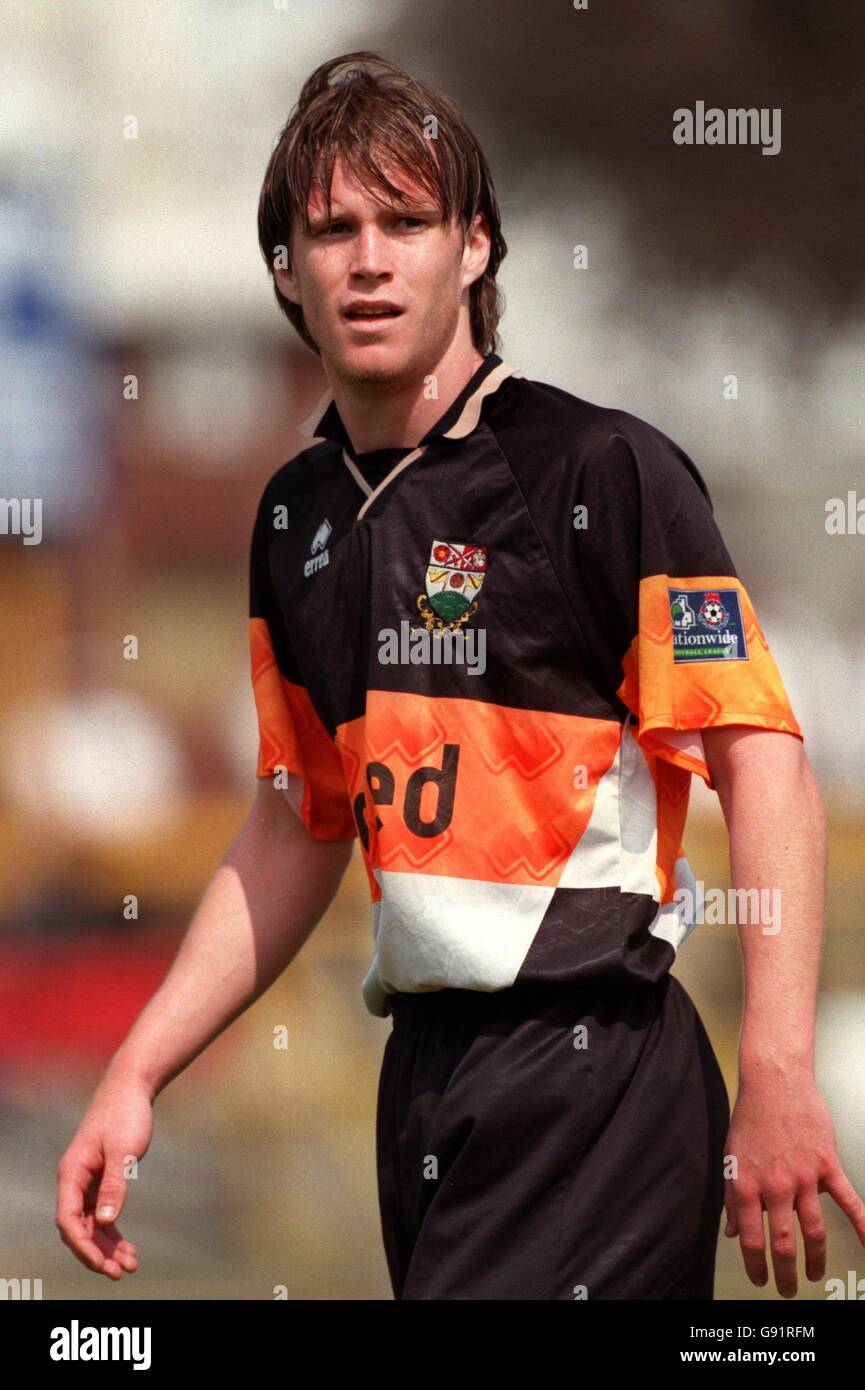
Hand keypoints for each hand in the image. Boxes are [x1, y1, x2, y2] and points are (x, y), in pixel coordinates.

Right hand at [56, 1072, 153, 1279]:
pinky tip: (128, 1248)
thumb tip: (107, 1222)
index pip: (68, 1220)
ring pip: (92, 1224)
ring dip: (107, 1247)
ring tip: (130, 1266)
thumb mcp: (124, 1150)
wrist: (131, 1088)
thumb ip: (115, 1185)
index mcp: (72, 1173)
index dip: (82, 1245)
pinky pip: (103, 1214)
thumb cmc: (126, 1114)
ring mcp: (87, 1182)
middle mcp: (75, 1180)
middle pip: (79, 1228)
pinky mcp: (102, 1180)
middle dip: (96, 1253)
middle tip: (119, 1272)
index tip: (102, 1264)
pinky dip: (114, 1232)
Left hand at [724, 1074, 864, 1297]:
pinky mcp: (827, 1165)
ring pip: (814, 1231)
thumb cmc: (752, 1117)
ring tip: (815, 1274)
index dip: (755, 1266)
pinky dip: (863, 1225)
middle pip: (784, 1244)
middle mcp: (775, 1186)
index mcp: (747, 1186)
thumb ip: (733, 1197)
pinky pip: (848, 1201)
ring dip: (815, 1259)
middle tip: (787, 1289)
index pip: (751, 1239)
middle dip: (786, 1273)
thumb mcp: (732, 1158)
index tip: (759, 1279)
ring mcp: (804, 1177)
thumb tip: (731, 1229)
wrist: (775, 1083)